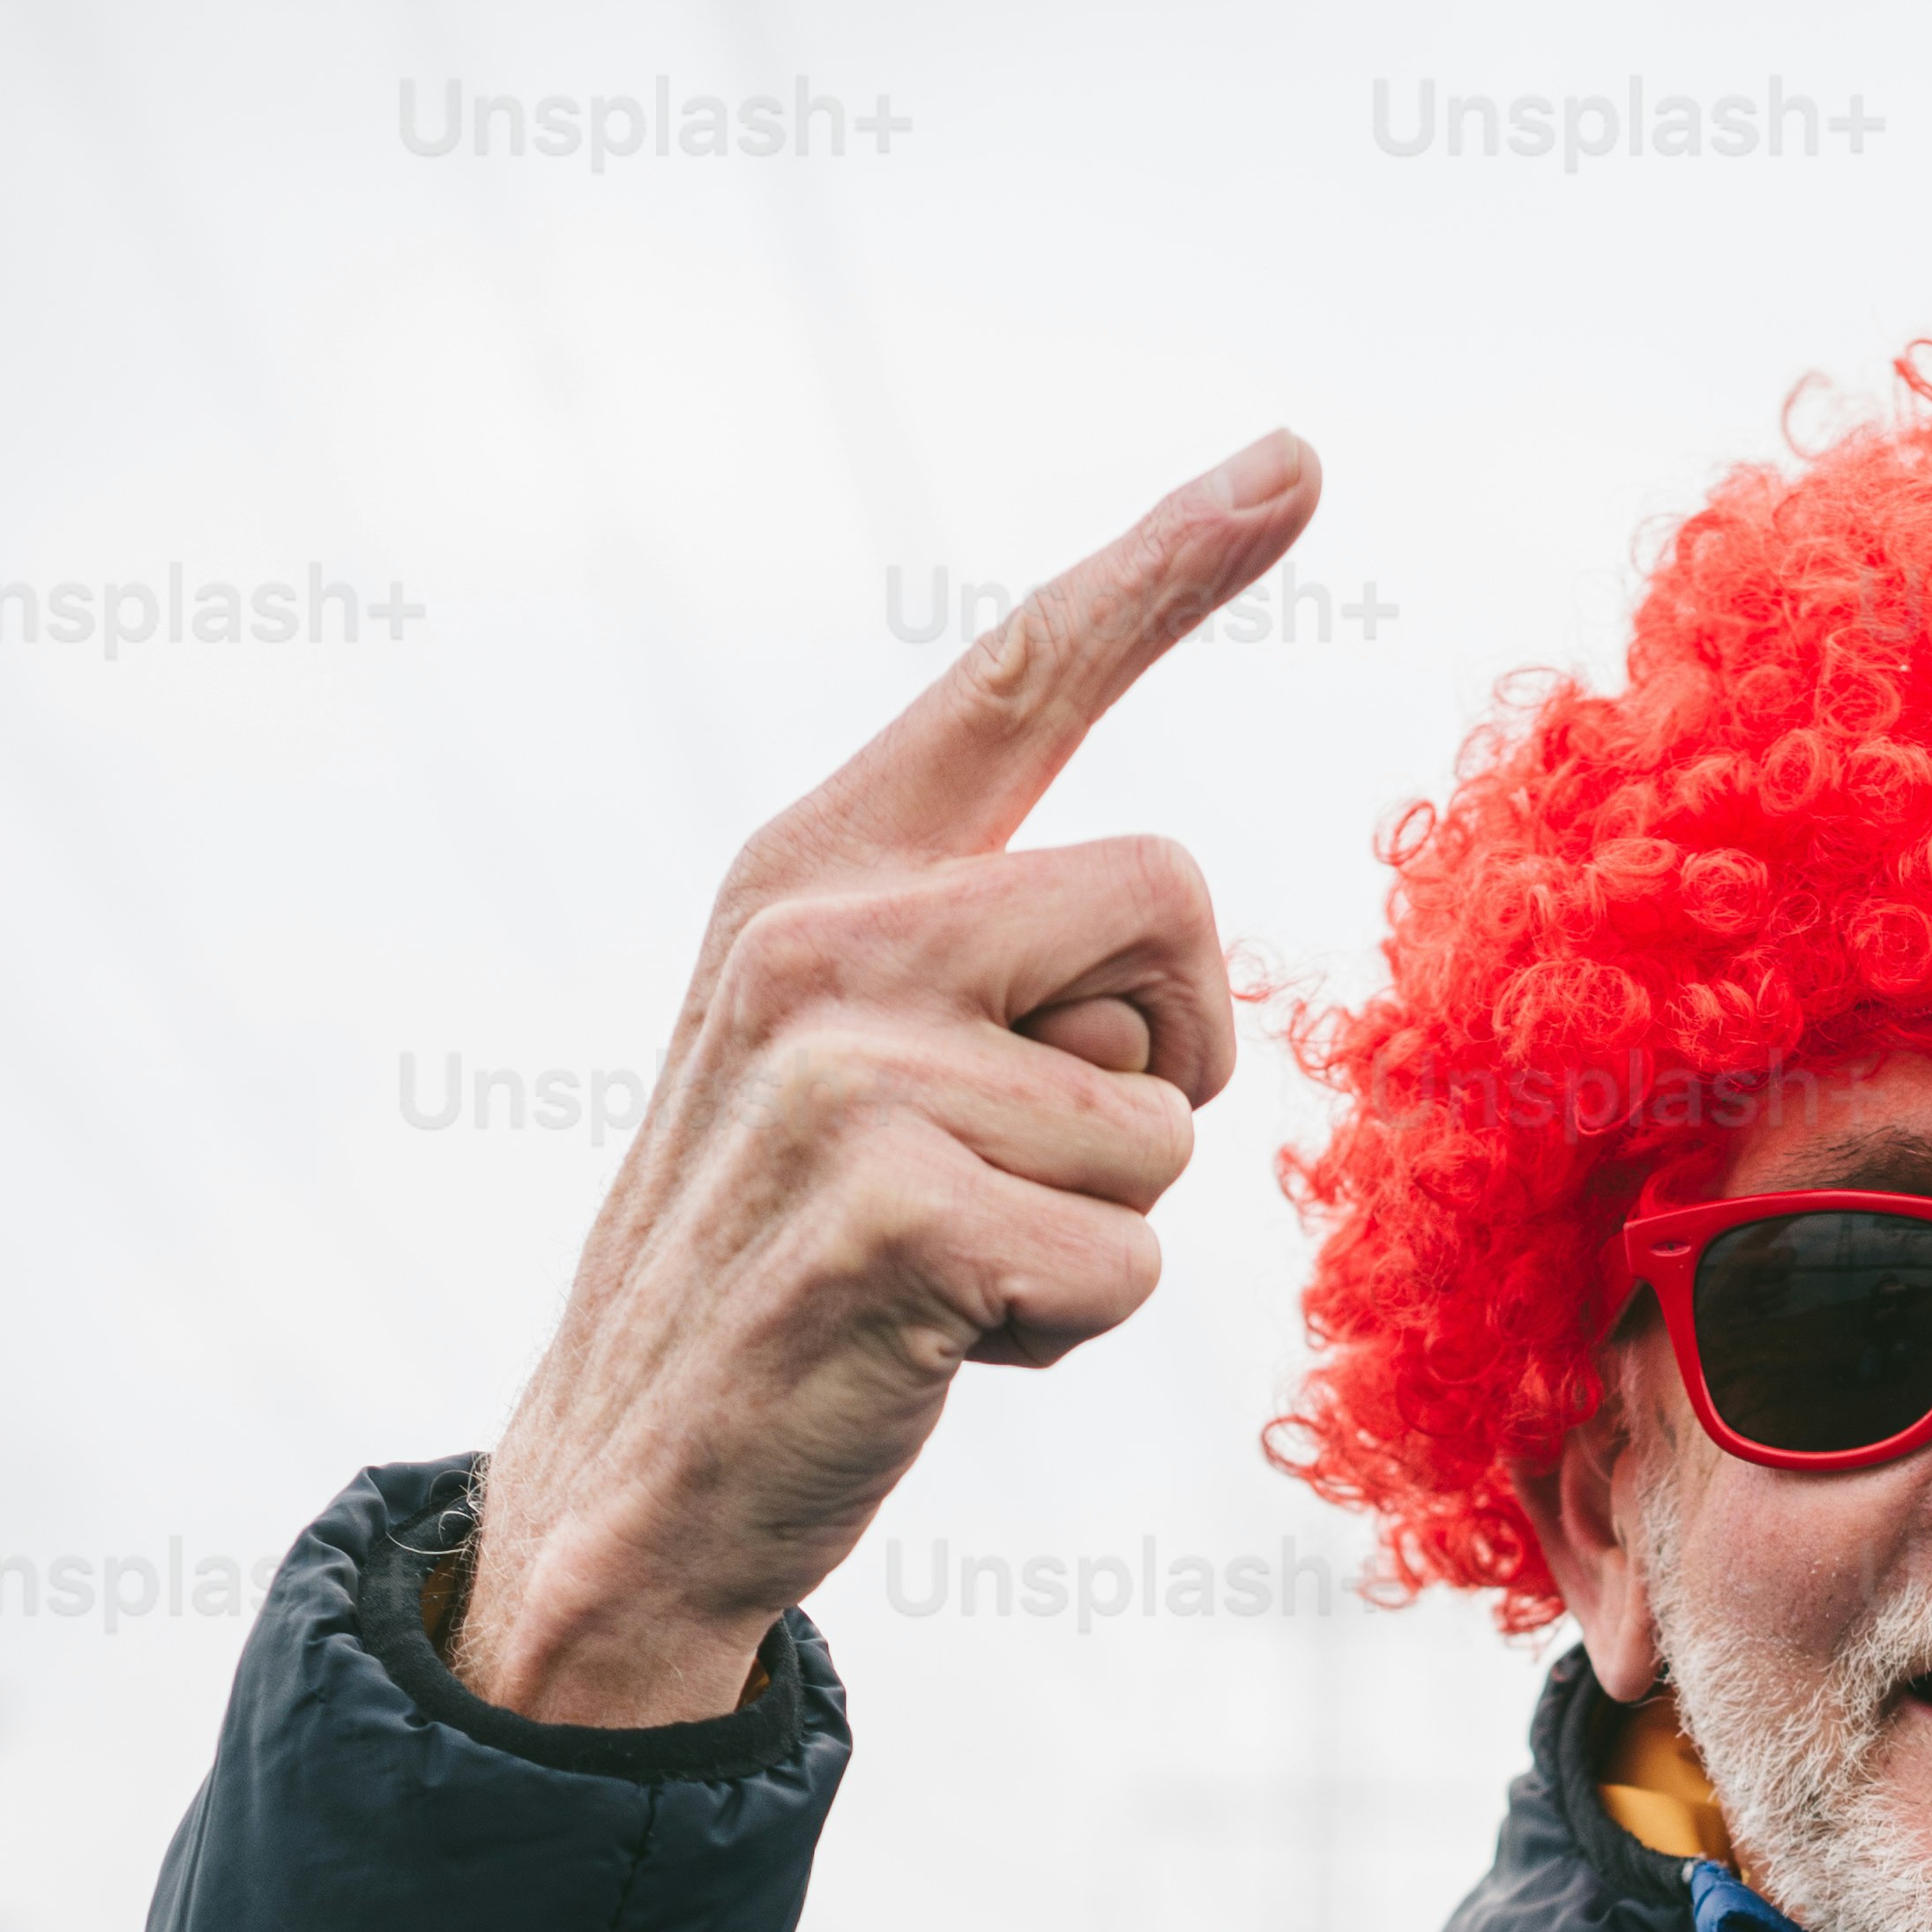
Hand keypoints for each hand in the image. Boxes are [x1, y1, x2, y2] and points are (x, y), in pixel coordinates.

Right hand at [456, 428, 1322, 1726]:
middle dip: (1168, 1055)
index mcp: (816, 866)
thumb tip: (1169, 941)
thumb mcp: (851, 1060)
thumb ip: (978, 959)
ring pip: (1161, 1116)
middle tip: (1038, 1159)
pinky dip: (1070, 1330)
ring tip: (951, 1262)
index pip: (1021, 678)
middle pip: (1174, 905)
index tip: (1297, 455)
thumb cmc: (790, 1266)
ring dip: (1099, 1224)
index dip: (1171, 563)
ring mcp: (851, 1068)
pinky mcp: (899, 1214)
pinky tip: (937, 1340)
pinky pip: (1128, 1260)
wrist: (633, 1475)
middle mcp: (825, 932)